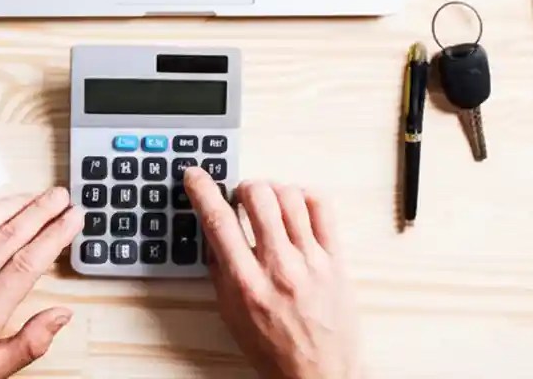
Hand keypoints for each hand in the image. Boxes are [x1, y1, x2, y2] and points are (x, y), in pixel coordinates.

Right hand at [184, 168, 360, 378]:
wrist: (319, 375)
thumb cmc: (273, 350)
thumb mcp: (231, 314)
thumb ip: (220, 270)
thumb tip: (211, 230)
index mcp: (245, 284)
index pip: (218, 222)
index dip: (203, 190)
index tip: (196, 175)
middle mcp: (279, 268)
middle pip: (257, 197)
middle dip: (242, 187)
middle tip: (240, 198)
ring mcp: (311, 261)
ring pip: (289, 196)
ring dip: (272, 190)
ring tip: (269, 203)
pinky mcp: (336, 259)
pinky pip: (322, 207)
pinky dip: (305, 196)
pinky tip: (296, 207)